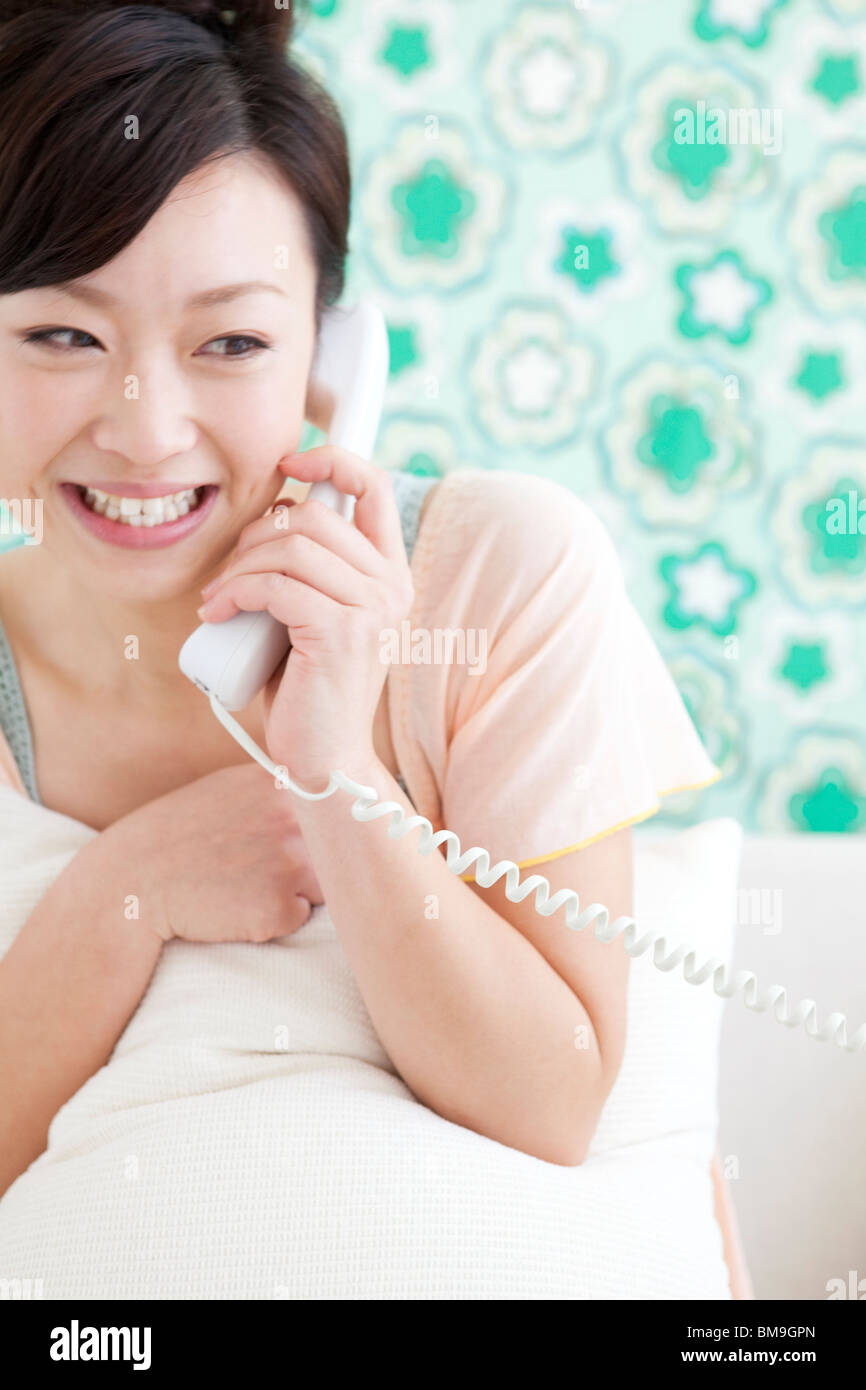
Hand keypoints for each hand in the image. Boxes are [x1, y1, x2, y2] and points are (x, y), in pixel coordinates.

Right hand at [112, 763, 323, 943]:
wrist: (132, 882)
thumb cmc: (177, 836)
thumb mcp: (227, 789)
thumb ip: (274, 789)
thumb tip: (320, 794)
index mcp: (279, 783)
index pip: (330, 806)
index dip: (317, 826)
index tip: (294, 837)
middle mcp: (291, 817)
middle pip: (335, 845)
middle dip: (313, 860)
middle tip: (262, 866)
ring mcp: (289, 860)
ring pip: (325, 883)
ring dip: (297, 889)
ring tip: (247, 884)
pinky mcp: (280, 905)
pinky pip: (300, 916)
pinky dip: (276, 918)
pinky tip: (238, 906)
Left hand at [196, 448, 413, 789]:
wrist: (322, 757)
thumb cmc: (306, 686)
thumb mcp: (313, 612)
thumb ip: (310, 566)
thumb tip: (273, 512)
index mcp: (391, 573)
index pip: (372, 485)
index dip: (329, 458)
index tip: (286, 464)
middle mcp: (391, 586)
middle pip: (313, 514)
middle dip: (257, 534)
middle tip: (232, 572)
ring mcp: (372, 609)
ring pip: (290, 548)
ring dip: (239, 567)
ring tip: (219, 598)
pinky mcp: (341, 633)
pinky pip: (275, 586)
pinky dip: (234, 593)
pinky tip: (217, 613)